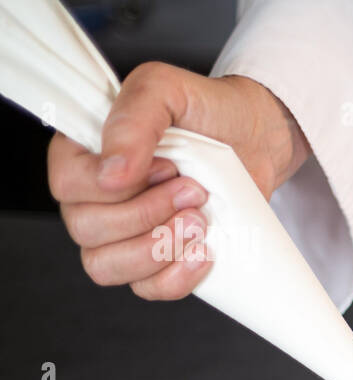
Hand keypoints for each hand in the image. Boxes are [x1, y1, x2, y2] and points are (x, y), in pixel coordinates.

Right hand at [48, 62, 308, 299]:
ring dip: (159, 248)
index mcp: (85, 153)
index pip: (69, 185)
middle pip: (87, 229)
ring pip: (107, 266)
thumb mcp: (166, 90)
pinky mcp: (158, 261)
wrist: (256, 139)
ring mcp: (123, 234)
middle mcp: (95, 197)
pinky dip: (177, 276)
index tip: (168, 167)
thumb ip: (133, 120)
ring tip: (199, 221)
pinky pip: (147, 289)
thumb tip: (111, 172)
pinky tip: (203, 251)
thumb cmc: (207, 111)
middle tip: (194, 192)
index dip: (117, 186)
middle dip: (148, 214)